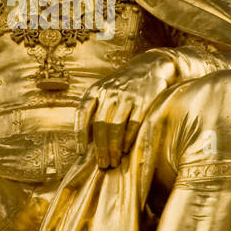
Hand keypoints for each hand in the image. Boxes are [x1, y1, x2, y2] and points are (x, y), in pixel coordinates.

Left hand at [78, 52, 175, 167]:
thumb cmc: (122, 87)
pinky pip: (134, 123)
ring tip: (113, 161)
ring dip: (113, 147)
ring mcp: (127, 95)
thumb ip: (94, 112)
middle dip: (100, 148)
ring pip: (116, 126)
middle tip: (102, 164)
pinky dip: (129, 139)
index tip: (81, 153)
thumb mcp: (104, 92)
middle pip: (100, 125)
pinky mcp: (145, 100)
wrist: (150, 66)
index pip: (82, 114)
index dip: (80, 135)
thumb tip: (85, 143)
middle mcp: (109, 92)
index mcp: (95, 90)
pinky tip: (126, 150)